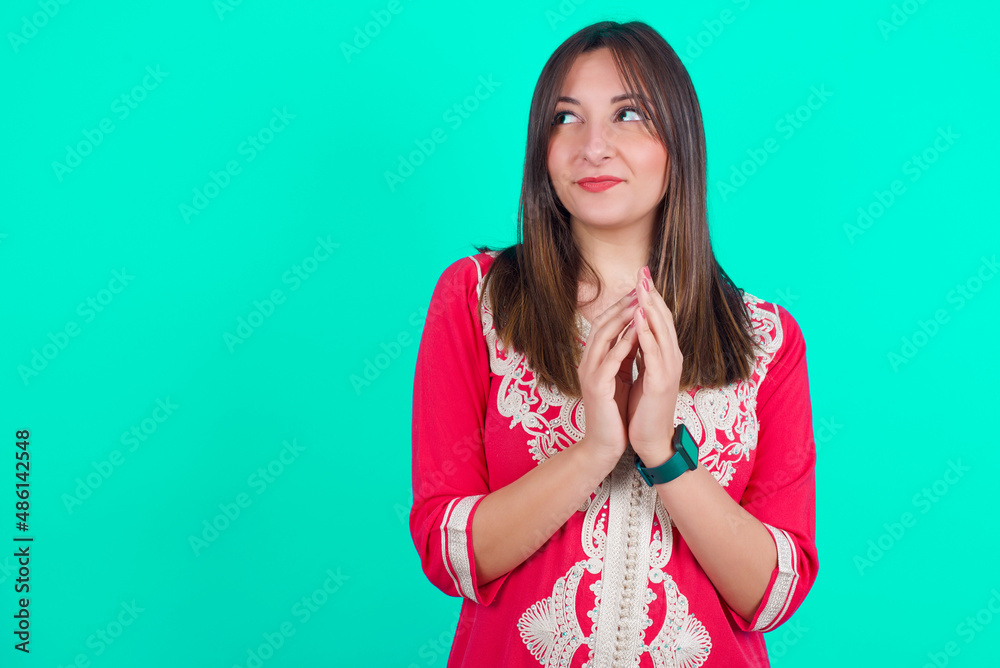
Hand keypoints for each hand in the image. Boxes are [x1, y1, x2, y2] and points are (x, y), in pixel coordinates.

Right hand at [576, 289, 641, 468]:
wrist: (605, 445)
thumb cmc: (615, 413)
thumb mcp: (620, 378)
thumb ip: (624, 356)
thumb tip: (637, 332)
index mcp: (594, 360)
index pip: (606, 324)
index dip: (622, 306)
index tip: (640, 291)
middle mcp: (588, 362)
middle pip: (602, 324)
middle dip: (622, 305)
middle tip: (640, 288)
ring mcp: (590, 374)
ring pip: (604, 337)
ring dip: (622, 319)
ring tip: (639, 303)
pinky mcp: (596, 388)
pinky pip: (610, 361)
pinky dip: (623, 345)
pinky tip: (636, 335)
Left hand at [627, 265, 683, 467]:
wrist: (650, 440)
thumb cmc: (644, 408)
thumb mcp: (643, 372)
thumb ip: (643, 351)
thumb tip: (636, 329)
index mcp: (666, 355)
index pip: (660, 319)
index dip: (651, 296)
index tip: (641, 275)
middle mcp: (672, 358)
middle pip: (663, 319)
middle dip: (652, 294)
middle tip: (643, 270)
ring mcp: (669, 369)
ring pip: (661, 331)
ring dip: (651, 307)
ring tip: (642, 287)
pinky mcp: (660, 382)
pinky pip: (654, 353)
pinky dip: (647, 334)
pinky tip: (640, 319)